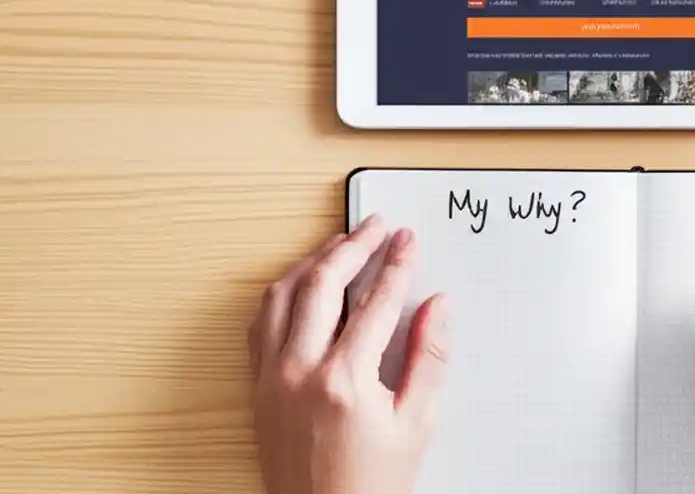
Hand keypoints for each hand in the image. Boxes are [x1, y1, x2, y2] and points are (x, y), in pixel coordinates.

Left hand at [247, 215, 448, 493]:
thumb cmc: (371, 485)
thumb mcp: (417, 423)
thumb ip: (429, 358)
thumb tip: (437, 307)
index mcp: (345, 380)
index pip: (375, 301)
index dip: (397, 264)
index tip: (408, 241)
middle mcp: (299, 372)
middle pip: (323, 284)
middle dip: (354, 246)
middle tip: (376, 227)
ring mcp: (271, 378)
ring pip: (283, 295)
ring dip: (313, 262)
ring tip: (341, 245)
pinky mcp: (257, 388)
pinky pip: (261, 323)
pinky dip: (282, 293)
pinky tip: (301, 283)